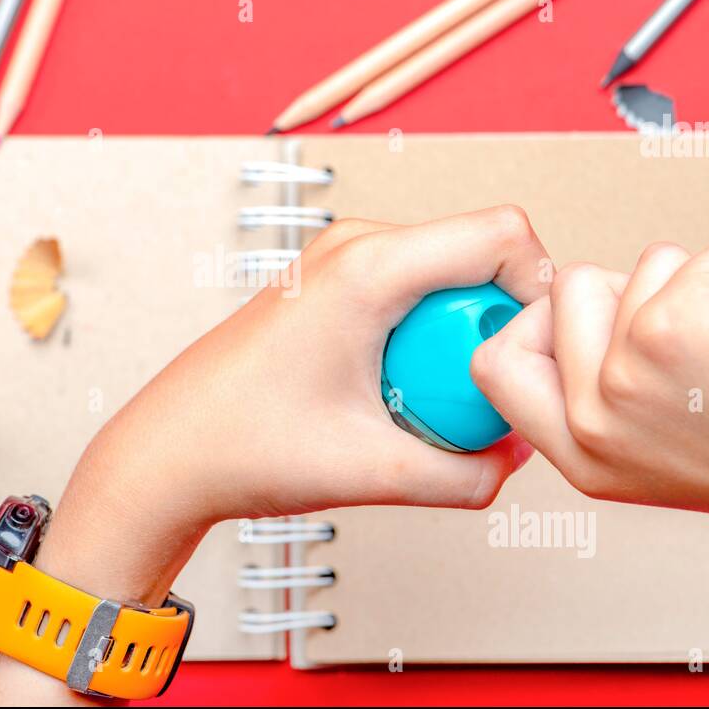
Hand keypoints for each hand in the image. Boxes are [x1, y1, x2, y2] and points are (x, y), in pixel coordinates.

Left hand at [0, 206, 550, 703]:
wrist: (169, 451)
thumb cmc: (245, 447)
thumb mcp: (373, 473)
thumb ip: (466, 475)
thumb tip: (518, 457)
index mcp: (369, 267)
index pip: (504, 233)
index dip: (540, 291)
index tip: (526, 362)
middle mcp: (356, 244)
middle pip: (479, 255)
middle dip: (496, 328)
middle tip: (473, 401)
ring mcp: (341, 257)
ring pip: (447, 275)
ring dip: (458, 339)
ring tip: (424, 406)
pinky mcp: (332, 280)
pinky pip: (413, 291)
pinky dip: (426, 340)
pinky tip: (395, 396)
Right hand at [472, 242, 708, 652]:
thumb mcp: (654, 456)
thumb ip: (594, 398)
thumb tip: (575, 318)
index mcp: (580, 456)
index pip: (494, 365)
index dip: (535, 326)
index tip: (584, 323)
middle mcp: (592, 421)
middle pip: (566, 292)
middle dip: (628, 292)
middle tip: (686, 341)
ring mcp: (627, 370)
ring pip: (635, 265)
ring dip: (692, 285)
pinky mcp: (675, 323)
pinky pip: (698, 258)